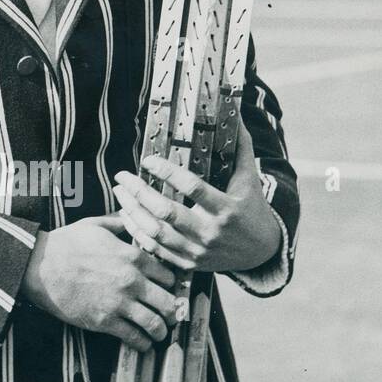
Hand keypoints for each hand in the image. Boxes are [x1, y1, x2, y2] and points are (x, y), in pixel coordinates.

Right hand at [21, 215, 178, 352]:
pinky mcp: (104, 321)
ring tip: (159, 333)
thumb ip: (119, 223)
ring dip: (161, 331)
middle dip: (171, 310)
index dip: (170, 285)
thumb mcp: (94, 225)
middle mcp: (131, 280)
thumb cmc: (65, 243)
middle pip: (168, 303)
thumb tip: (132, 216)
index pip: (169, 277)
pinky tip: (142, 342)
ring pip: (156, 324)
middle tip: (168, 314)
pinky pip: (134, 338)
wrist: (39, 266)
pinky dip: (142, 344)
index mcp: (132, 256)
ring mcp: (119, 303)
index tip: (167, 290)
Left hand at [113, 122, 281, 273]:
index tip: (148, 160)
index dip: (167, 172)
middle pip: (166, 212)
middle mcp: (211, 232)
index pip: (192, 188)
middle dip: (139, 191)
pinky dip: (136, 231)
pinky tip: (125, 214)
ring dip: (132, 210)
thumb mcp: (249, 179)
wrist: (261, 253)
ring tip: (119, 191)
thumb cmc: (251, 208)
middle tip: (121, 175)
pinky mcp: (189, 264)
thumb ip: (241, 148)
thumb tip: (234, 117)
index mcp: (226, 208)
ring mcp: (199, 251)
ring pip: (156, 232)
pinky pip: (155, 249)